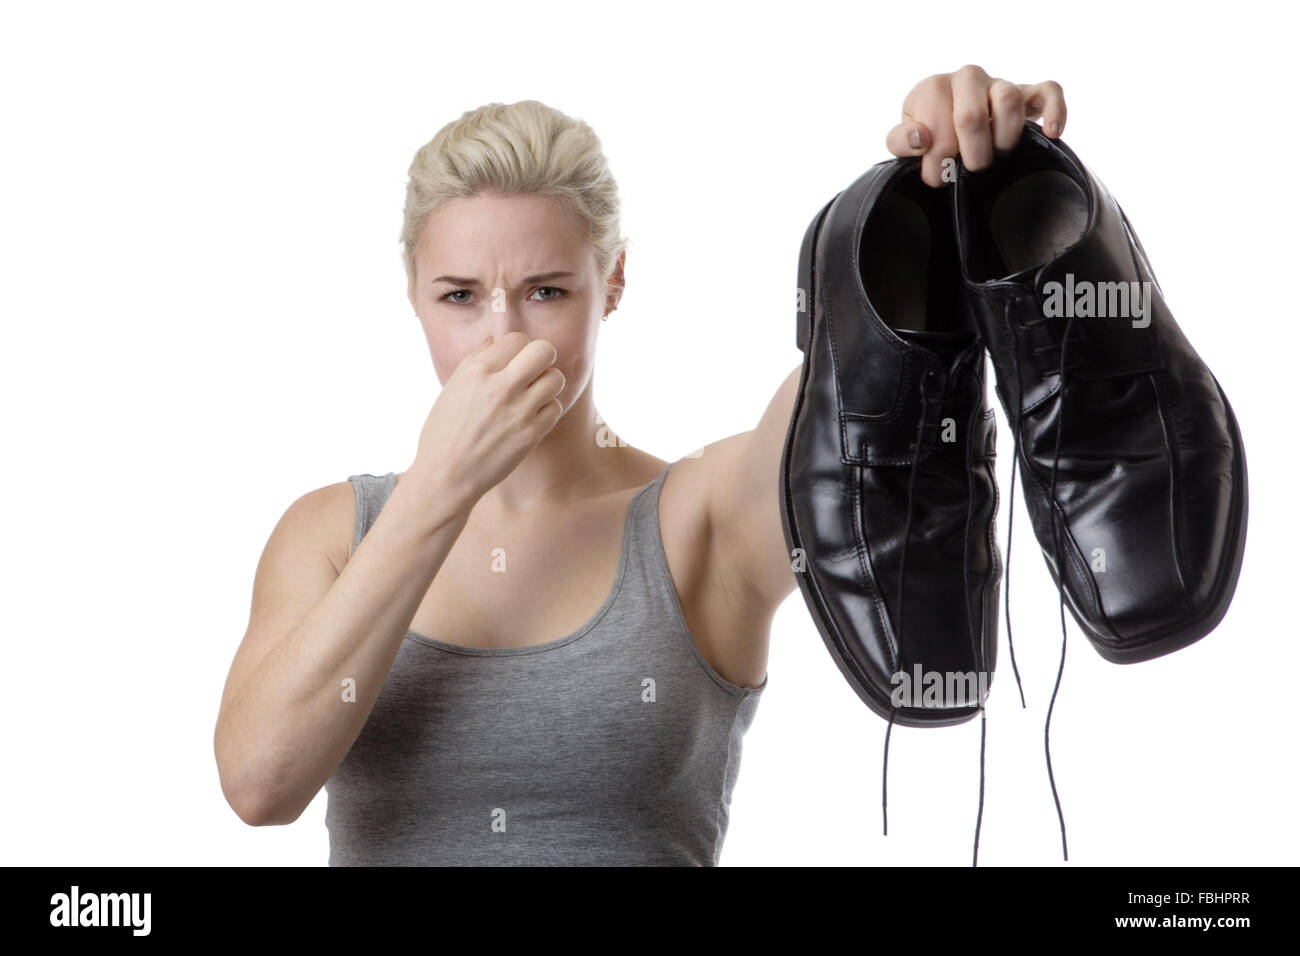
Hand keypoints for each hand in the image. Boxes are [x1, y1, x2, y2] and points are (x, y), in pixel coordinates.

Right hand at [408, 330, 564, 505]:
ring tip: (533, 395)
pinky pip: (555, 408)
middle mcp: (500, 386)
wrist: (446, 475)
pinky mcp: (531, 434)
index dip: (518, 348)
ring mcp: (518, 410)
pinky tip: (531, 417)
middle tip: (533, 372)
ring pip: (556, 379)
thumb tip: (496, 340)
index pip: (517, 339)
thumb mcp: (452, 387)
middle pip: (544, 351)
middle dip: (542, 358)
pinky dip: (547, 410)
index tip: (513, 362)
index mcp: (477, 370)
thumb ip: (476, 360)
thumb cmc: (444, 431)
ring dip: (548, 385)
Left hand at [886, 64, 1066, 186]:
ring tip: (997, 154)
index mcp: (932, 88)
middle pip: (971, 116)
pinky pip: (1049, 91)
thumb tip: (921, 139)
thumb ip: (901, 141)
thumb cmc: (928, 136)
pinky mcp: (1029, 92)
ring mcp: (999, 83)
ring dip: (1003, 139)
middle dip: (970, 155)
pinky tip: (1051, 133)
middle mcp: (966, 78)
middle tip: (970, 170)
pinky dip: (1054, 111)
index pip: (937, 127)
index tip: (939, 178)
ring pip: (1008, 100)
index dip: (938, 162)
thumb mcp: (904, 140)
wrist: (954, 126)